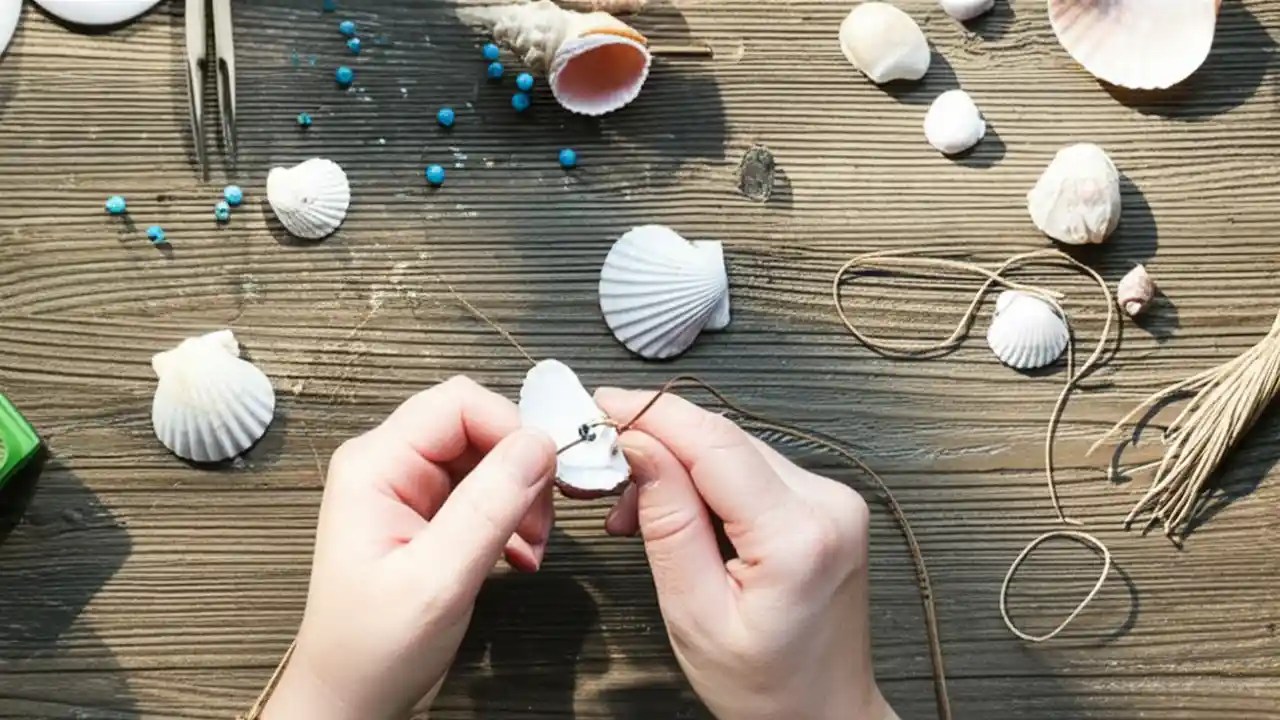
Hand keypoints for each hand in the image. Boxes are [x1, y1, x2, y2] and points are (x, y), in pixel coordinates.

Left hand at [262, 376, 557, 719]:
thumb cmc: (371, 650)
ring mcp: (413, 491)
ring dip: (524, 499)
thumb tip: (538, 444)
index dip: (511, 429)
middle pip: (480, 427)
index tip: (545, 475)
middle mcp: (392, 467)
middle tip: (540, 523)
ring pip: (492, 459)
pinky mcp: (434, 517)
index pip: (458, 403)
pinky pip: (490, 492)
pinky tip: (521, 555)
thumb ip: (488, 508)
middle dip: (523, 469)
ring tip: (530, 547)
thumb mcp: (436, 579)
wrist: (352, 700)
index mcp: (375, 465)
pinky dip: (517, 519)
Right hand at [595, 388, 895, 719]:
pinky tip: (677, 510)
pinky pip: (754, 469)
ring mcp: (834, 501)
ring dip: (678, 465)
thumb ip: (667, 524)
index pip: (715, 444)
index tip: (601, 404)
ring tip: (635, 513)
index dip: (652, 415)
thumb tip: (640, 448)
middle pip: (724, 440)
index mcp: (798, 537)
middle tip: (601, 470)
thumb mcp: (694, 615)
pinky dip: (707, 480)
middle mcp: (828, 505)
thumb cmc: (766, 688)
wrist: (824, 716)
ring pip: (736, 449)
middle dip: (656, 445)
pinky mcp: (827, 504)